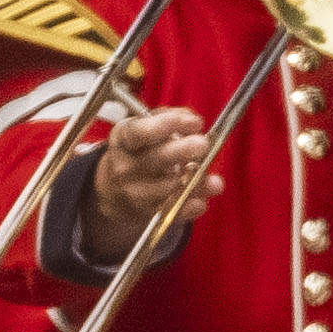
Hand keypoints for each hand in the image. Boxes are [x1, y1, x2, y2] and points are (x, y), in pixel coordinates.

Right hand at [79, 100, 209, 256]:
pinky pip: (172, 211)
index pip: (138, 133)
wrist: (116, 189)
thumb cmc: (140, 150)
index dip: (162, 126)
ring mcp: (136, 192)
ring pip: (167, 189)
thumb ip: (172, 118)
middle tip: (203, 144)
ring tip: (215, 182)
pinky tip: (201, 202)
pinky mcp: (149, 213)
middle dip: (180, 151)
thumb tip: (194, 123)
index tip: (193, 122)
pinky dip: (188, 207)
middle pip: (154, 159)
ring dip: (194, 183)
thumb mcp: (147, 127)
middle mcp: (126, 167)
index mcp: (123, 140)